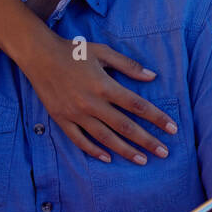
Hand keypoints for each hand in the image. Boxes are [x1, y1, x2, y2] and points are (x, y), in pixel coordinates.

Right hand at [23, 33, 178, 164]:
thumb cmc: (73, 51)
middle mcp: (91, 103)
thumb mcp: (103, 52)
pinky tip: (108, 158)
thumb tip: (152, 76)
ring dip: (125, 150)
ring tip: (142, 160)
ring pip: (105, 137)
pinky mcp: (62, 119)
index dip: (157, 118)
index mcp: (104, 86)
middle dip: (147, 141)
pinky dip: (94, 151)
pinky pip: (79, 140)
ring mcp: (75, 113)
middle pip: (124, 126)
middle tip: (164, 153)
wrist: (38, 55)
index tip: (173, 129)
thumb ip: (128, 66)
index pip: (137, 105)